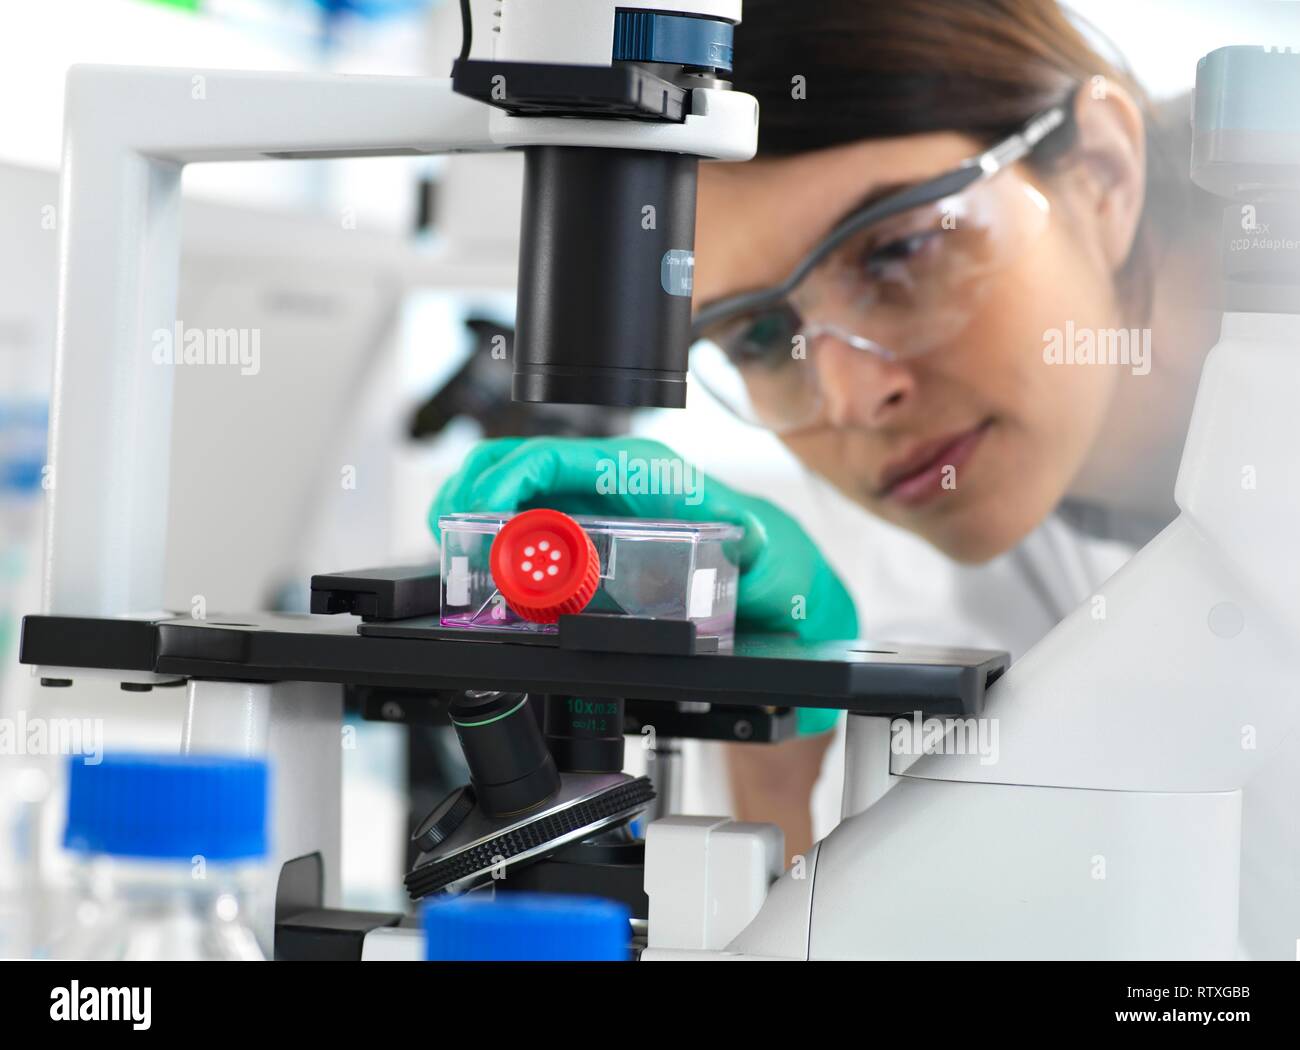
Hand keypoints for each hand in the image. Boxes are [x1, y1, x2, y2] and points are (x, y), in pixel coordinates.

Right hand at [430, 436, 857, 642]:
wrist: (782, 591)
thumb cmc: (775, 566)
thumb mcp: (778, 569)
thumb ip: (765, 573)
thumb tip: (744, 571)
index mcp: (649, 477)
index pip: (561, 457)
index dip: (508, 479)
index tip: (477, 514)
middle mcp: (615, 485)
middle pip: (521, 467)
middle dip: (471, 493)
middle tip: (446, 538)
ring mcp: (598, 511)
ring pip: (516, 496)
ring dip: (475, 521)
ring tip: (453, 559)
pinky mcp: (591, 541)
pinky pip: (529, 533)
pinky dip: (497, 549)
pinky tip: (484, 576)